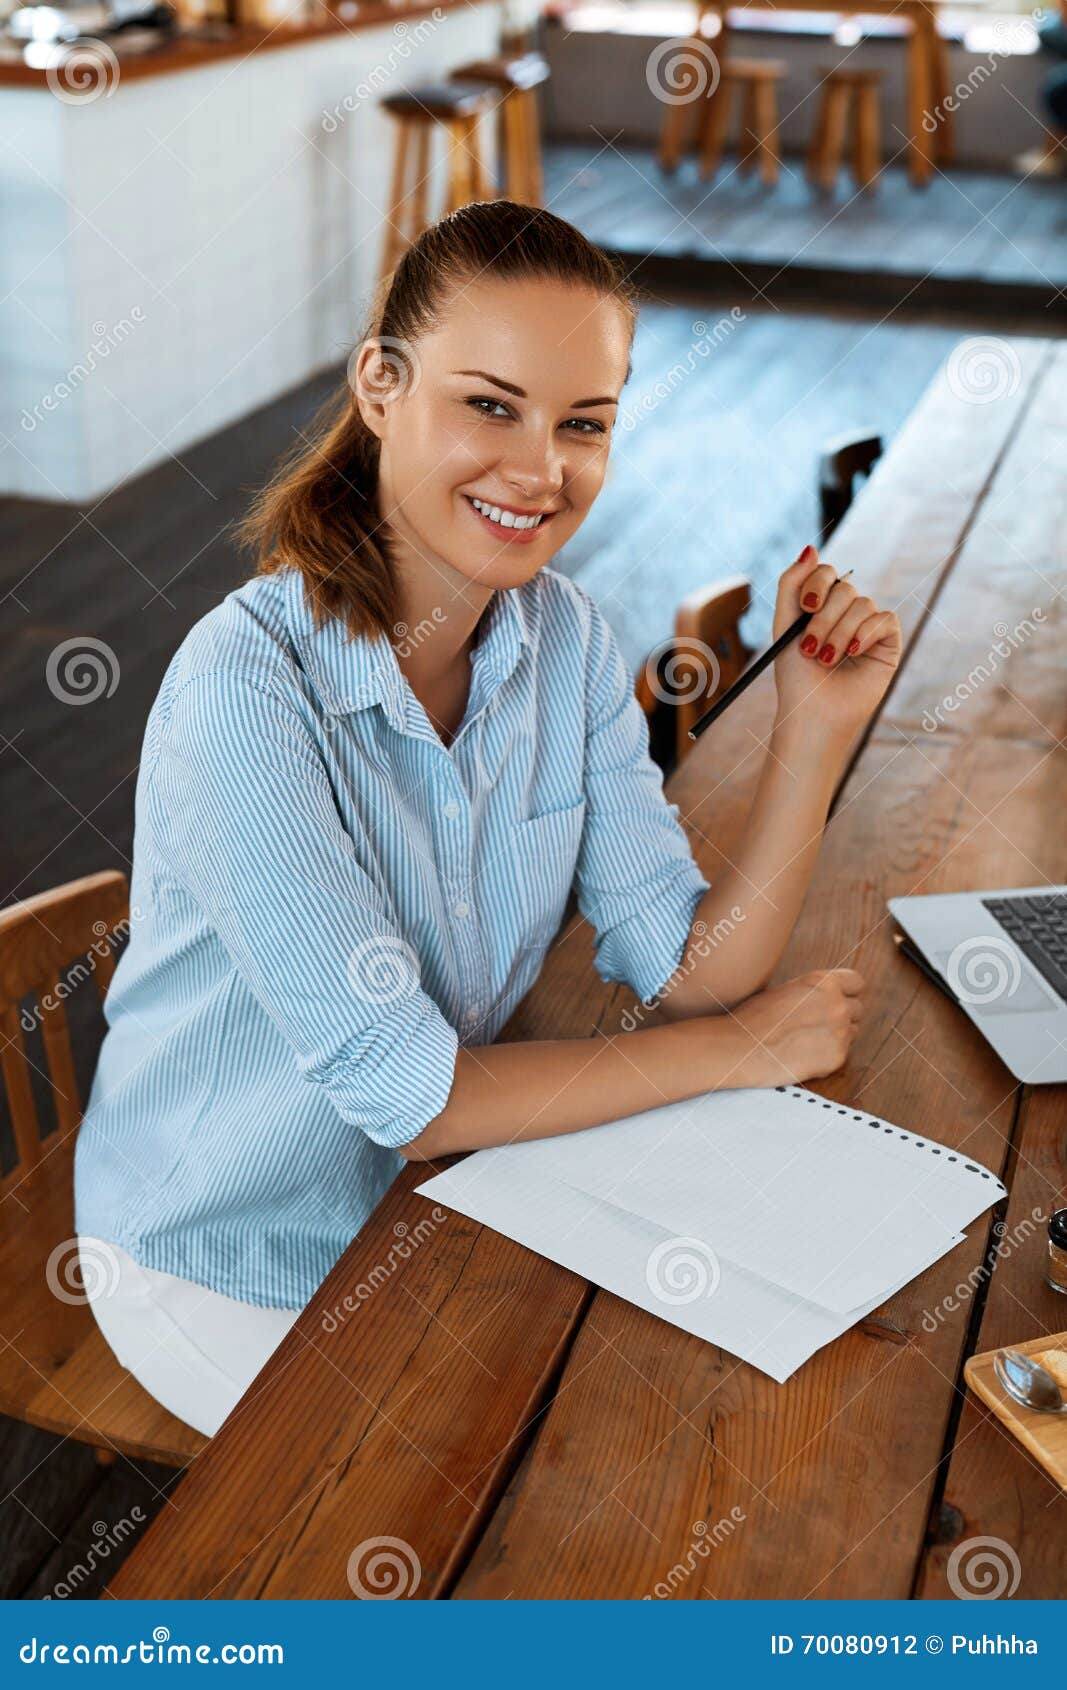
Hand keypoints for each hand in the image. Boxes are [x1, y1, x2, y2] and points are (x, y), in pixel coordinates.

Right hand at [729, 968, 864, 1085]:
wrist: (741, 1047)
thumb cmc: (755, 1017)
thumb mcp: (787, 990)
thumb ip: (815, 991)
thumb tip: (830, 996)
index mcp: (824, 982)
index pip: (857, 982)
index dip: (847, 991)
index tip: (837, 998)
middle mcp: (837, 1005)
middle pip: (858, 1009)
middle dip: (842, 1015)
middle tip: (817, 1024)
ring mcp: (840, 1033)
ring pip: (851, 1032)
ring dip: (836, 1035)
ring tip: (806, 1040)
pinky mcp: (836, 1058)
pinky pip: (842, 1054)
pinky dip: (828, 1055)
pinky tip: (804, 1054)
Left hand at [772, 545, 901, 743]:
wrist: (813, 714)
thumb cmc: (796, 677)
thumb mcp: (784, 626)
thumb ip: (791, 584)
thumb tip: (811, 547)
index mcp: (822, 607)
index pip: (827, 573)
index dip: (817, 582)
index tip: (806, 605)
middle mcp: (846, 613)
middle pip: (845, 587)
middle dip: (824, 618)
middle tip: (810, 648)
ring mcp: (869, 627)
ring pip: (862, 604)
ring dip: (839, 632)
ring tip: (828, 660)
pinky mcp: (888, 643)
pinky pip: (884, 619)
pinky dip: (865, 634)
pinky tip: (853, 653)